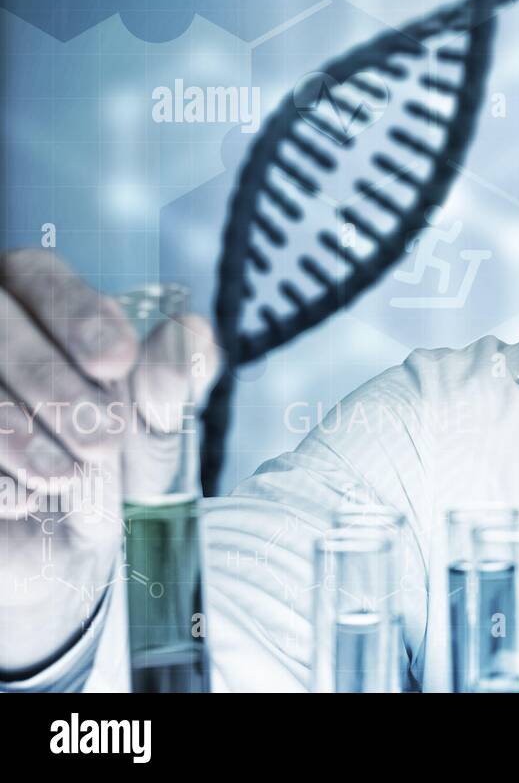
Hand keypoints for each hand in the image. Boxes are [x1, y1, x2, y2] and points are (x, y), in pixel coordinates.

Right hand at [0, 249, 218, 673]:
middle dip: (51, 381)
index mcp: (37, 307)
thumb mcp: (157, 428)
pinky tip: (20, 501)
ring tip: (67, 475)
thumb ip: (172, 381)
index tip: (117, 360)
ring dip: (15, 430)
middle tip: (103, 437)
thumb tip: (188, 331)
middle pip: (0, 328)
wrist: (70, 553)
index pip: (41, 277)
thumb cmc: (117, 470)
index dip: (77, 313)